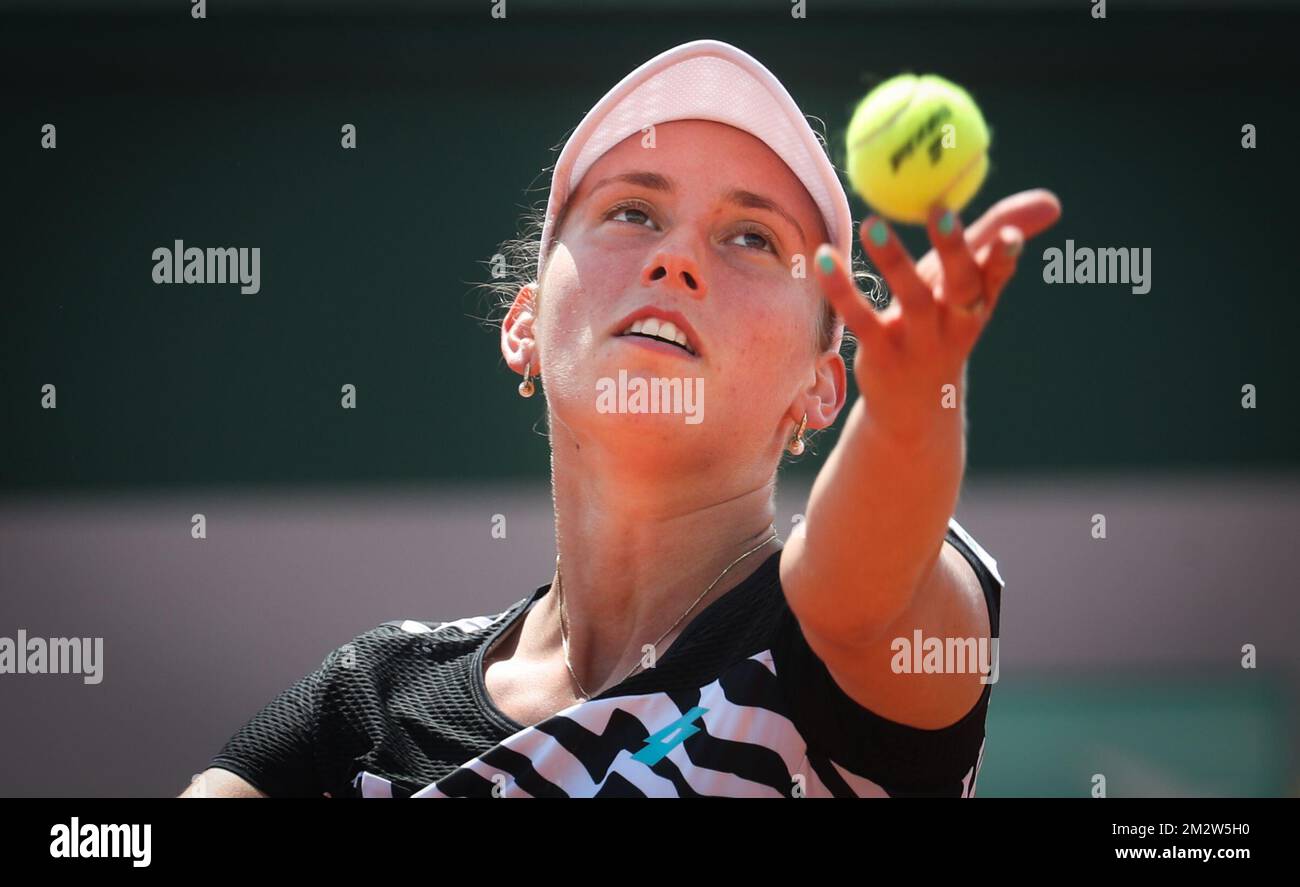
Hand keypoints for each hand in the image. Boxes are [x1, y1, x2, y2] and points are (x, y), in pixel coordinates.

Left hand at [814, 188, 1061, 441]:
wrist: (916, 406)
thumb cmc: (943, 325)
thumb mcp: (970, 285)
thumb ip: (997, 238)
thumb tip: (1052, 202)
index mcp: (979, 301)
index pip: (997, 276)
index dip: (1004, 256)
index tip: (1009, 235)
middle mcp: (955, 321)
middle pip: (961, 284)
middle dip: (954, 250)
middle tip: (942, 212)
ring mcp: (919, 340)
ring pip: (911, 299)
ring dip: (894, 261)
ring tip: (873, 224)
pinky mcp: (882, 352)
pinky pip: (860, 318)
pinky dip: (841, 289)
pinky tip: (823, 258)